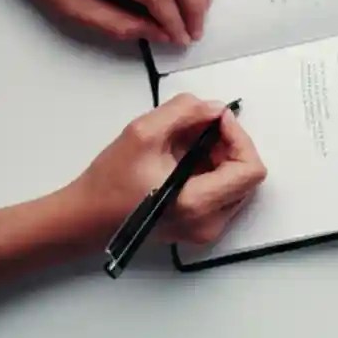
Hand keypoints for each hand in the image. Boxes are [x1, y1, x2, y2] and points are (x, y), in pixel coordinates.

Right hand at [63, 94, 266, 246]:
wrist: (86, 218)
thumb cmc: (109, 182)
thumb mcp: (143, 133)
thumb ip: (185, 112)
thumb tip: (216, 108)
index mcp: (197, 204)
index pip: (250, 169)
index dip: (239, 137)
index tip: (216, 119)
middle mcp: (209, 223)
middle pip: (246, 175)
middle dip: (228, 144)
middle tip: (199, 127)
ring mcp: (206, 229)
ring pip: (236, 182)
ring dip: (219, 156)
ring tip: (186, 142)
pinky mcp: (200, 227)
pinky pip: (222, 193)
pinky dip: (211, 170)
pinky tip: (183, 159)